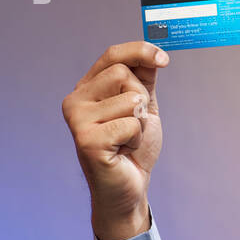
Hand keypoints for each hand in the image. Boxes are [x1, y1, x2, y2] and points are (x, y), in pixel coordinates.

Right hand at [62, 41, 169, 239]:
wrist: (130, 188)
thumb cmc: (133, 147)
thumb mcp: (143, 106)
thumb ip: (144, 78)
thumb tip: (154, 52)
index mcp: (87, 88)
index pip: (113, 55)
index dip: (140, 51)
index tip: (164, 59)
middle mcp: (75, 100)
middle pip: (123, 74)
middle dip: (142, 99)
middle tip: (134, 123)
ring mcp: (77, 120)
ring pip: (131, 100)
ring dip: (141, 123)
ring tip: (127, 139)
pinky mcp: (87, 140)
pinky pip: (131, 124)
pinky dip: (137, 139)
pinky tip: (123, 151)